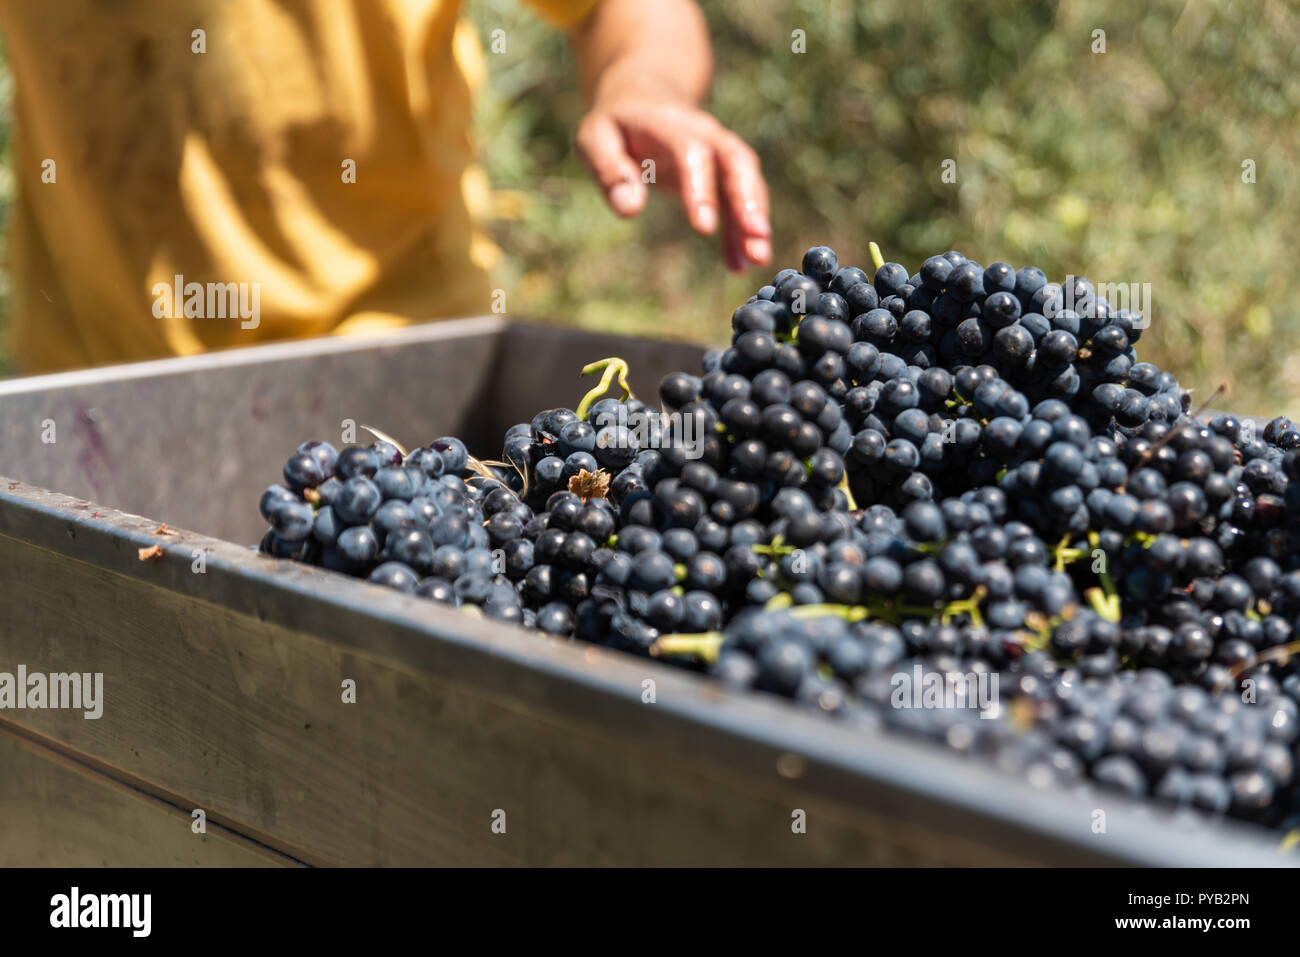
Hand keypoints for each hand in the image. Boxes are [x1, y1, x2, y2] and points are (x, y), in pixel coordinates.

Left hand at [577, 93, 770, 272]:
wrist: (642, 98)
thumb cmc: (614, 125)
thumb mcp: (594, 139)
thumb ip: (608, 170)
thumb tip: (630, 208)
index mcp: (668, 123)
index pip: (692, 151)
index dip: (701, 188)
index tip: (704, 229)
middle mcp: (704, 133)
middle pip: (736, 160)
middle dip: (749, 199)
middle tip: (756, 237)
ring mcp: (718, 151)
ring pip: (746, 181)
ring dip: (755, 219)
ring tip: (758, 259)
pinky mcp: (722, 174)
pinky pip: (738, 202)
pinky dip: (740, 232)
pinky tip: (738, 264)